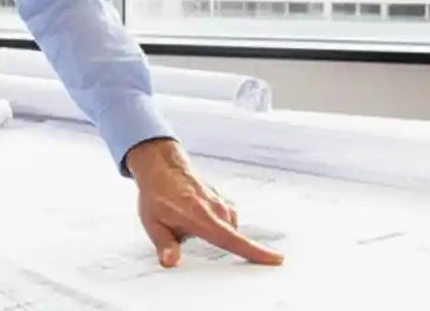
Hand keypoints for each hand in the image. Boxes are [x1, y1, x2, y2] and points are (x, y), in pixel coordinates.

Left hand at [125, 138, 282, 267]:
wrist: (162, 165)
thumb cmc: (157, 193)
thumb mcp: (153, 223)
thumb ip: (165, 245)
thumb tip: (171, 263)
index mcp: (202, 217)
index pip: (233, 240)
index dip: (255, 252)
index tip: (276, 259)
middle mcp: (217, 209)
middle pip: (232, 238)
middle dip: (221, 247)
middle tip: (191, 236)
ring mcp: (221, 202)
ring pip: (227, 229)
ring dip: (213, 234)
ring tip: (183, 226)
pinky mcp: (222, 199)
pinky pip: (226, 219)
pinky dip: (215, 225)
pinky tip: (195, 220)